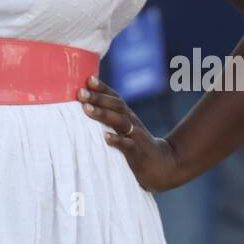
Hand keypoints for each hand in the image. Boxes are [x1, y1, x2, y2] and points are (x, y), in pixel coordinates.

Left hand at [79, 75, 182, 192]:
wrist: (163, 164)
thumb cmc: (136, 144)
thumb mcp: (124, 129)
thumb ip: (108, 119)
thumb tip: (84, 109)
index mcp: (127, 115)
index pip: (115, 97)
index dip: (102, 88)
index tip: (88, 79)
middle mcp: (132, 122)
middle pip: (116, 105)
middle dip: (98, 97)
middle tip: (80, 92)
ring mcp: (136, 136)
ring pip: (121, 121)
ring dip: (103, 114)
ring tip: (86, 109)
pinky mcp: (139, 153)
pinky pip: (128, 145)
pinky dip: (117, 140)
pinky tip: (105, 137)